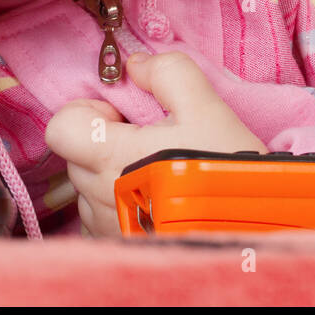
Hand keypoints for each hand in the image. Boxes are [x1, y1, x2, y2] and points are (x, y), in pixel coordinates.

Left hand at [44, 51, 268, 238]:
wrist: (254, 235)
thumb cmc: (226, 172)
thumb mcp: (207, 109)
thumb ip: (168, 73)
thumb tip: (136, 65)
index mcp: (109, 157)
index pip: (61, 127)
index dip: (87, 114)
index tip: (123, 118)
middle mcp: (99, 198)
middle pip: (77, 156)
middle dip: (107, 143)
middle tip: (153, 144)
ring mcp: (107, 228)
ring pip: (90, 190)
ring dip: (114, 177)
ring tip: (161, 177)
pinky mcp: (120, 249)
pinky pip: (104, 220)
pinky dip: (124, 208)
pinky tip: (160, 204)